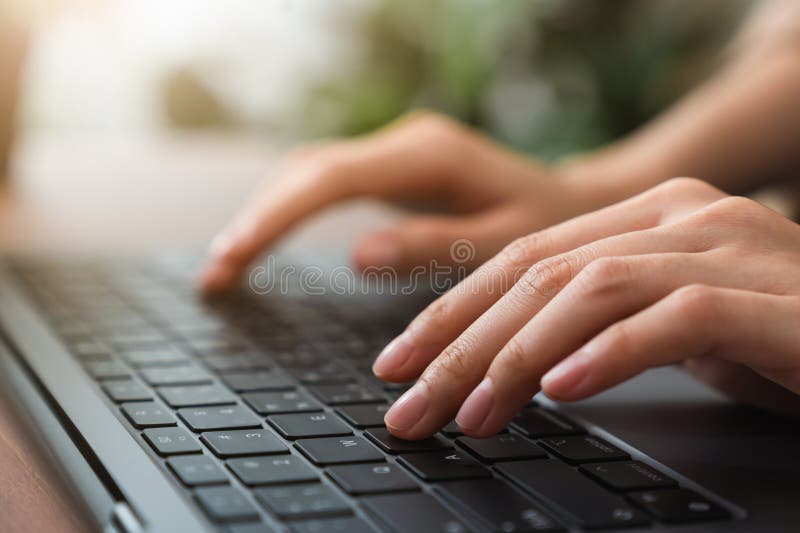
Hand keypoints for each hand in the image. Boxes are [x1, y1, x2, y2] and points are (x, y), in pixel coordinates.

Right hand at [199, 112, 598, 293]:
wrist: (572, 202)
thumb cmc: (549, 228)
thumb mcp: (507, 245)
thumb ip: (436, 247)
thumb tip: (355, 254)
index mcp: (428, 156)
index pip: (331, 177)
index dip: (276, 216)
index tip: (234, 254)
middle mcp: (405, 143)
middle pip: (308, 170)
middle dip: (257, 218)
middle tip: (215, 274)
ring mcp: (395, 153)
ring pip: (308, 173)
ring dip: (263, 213)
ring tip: (225, 266)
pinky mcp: (390, 169)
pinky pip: (324, 184)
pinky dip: (287, 212)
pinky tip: (264, 239)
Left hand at [375, 177, 799, 438]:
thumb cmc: (774, 334)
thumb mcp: (669, 323)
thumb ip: (600, 322)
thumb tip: (516, 367)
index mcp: (647, 216)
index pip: (523, 259)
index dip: (452, 312)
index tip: (400, 363)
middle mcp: (680, 216)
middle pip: (539, 275)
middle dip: (462, 345)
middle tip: (411, 402)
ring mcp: (726, 247)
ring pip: (590, 289)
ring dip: (517, 355)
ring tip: (473, 412)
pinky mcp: (768, 297)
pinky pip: (674, 317)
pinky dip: (611, 352)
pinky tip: (562, 389)